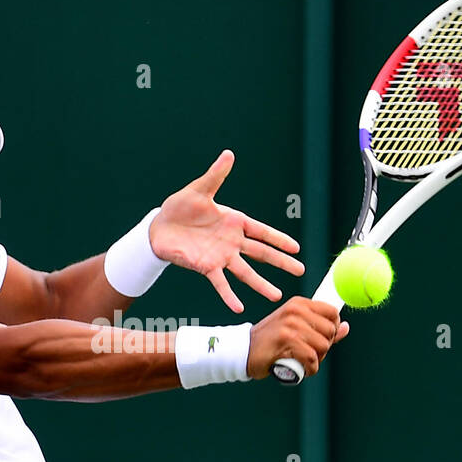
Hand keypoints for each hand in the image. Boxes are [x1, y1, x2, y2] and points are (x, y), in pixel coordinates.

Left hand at [148, 150, 305, 312]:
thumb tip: (228, 154)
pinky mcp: (206, 267)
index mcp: (235, 221)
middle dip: (282, 262)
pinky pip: (220, 283)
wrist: (160, 227)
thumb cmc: (180, 207)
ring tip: (277, 296)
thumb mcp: (199, 190)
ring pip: (246, 272)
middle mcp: (232, 241)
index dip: (279, 239)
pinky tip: (238, 307)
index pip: (263, 231)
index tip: (297, 248)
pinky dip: (228, 295)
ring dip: (261, 284)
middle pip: (262, 254)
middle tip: (301, 271)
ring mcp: (221, 257)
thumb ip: (216, 176)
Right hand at [246, 297, 349, 379]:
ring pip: (323, 346)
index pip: (332, 312)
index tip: (322, 339)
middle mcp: (296, 311)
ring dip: (317, 359)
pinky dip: (310, 369)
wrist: (244, 351)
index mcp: (299, 304)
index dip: (333, 329)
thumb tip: (345, 327)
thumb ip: (321, 327)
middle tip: (310, 354)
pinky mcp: (286, 340)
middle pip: (330, 331)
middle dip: (324, 347)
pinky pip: (312, 358)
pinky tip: (303, 370)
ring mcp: (291, 325)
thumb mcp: (295, 328)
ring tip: (304, 361)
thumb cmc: (271, 341)